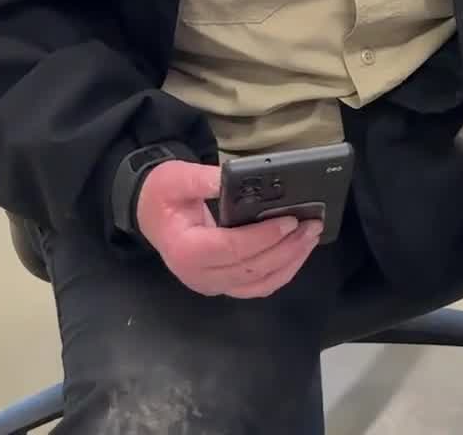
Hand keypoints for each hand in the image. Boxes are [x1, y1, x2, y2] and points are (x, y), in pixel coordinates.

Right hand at [135, 160, 323, 297]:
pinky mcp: (223, 284)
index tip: (290, 221)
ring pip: (258, 283)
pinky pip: (257, 286)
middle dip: (287, 248)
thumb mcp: (176, 178)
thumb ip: (203, 179)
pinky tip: (297, 253)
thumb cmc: (162, 195)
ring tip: (311, 237)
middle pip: (250, 268)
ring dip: (290, 262)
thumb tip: (232, 176)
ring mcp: (211, 284)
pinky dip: (281, 272)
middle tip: (312, 225)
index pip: (231, 248)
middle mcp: (198, 275)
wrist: (150, 214)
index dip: (263, 237)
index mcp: (185, 250)